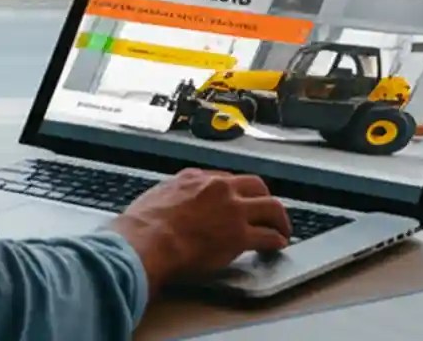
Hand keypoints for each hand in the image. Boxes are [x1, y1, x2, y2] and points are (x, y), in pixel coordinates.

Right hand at [108, 169, 290, 296]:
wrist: (146, 241)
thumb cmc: (142, 226)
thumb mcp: (155, 196)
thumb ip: (172, 197)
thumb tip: (171, 205)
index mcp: (195, 178)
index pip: (226, 179)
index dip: (236, 193)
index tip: (238, 202)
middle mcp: (218, 188)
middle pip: (255, 186)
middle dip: (263, 198)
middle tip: (267, 211)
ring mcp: (232, 210)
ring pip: (270, 207)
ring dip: (279, 219)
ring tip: (281, 229)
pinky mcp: (239, 235)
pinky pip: (268, 235)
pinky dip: (277, 240)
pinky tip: (278, 245)